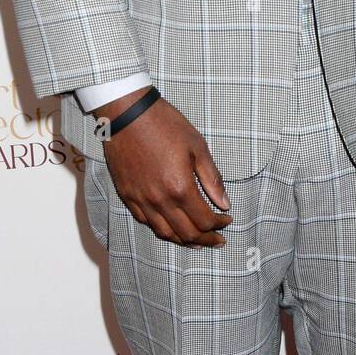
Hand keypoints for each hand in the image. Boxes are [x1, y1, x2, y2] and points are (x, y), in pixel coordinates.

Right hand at [94, 87, 232, 247]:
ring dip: (184, 240)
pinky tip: (171, 226)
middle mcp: (160, 200)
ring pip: (165, 233)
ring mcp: (141, 200)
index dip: (219, 224)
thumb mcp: (197, 146)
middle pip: (186, 233)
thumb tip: (224, 203)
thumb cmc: (164, 124)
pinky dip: (162, 229)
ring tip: (198, 241)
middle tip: (218, 239)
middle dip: (206, 239)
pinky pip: (146, 222)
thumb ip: (211, 178)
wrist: (127, 113)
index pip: (204, 220)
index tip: (227, 219)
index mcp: (180, 187)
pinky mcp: (127, 195)